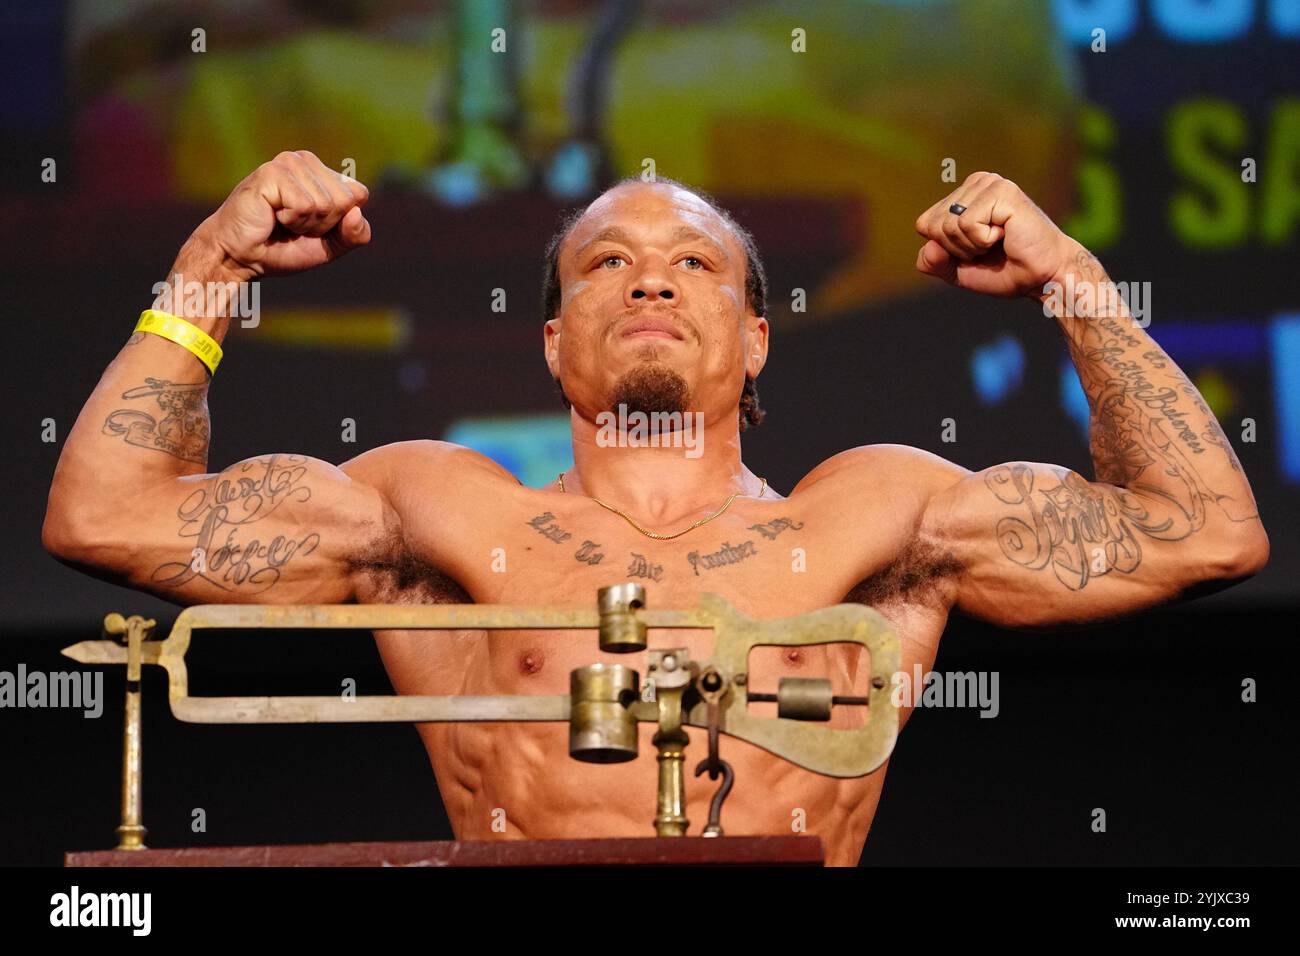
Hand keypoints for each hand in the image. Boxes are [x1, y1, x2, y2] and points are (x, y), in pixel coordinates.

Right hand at [189, 150, 371, 280]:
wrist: (240, 257)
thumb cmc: (282, 248)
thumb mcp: (330, 246)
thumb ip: (355, 234)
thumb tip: (356, 212)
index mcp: (322, 172)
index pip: (359, 194)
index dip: (341, 222)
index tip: (313, 226)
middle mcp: (306, 161)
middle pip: (345, 200)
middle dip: (324, 224)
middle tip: (294, 226)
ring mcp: (288, 163)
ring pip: (326, 203)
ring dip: (305, 223)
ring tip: (281, 221)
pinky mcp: (272, 172)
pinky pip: (305, 205)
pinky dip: (291, 220)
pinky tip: (272, 215)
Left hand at [913, 172, 1077, 298]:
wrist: (1042, 277)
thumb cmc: (1004, 270)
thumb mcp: (956, 270)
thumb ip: (932, 261)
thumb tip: (929, 244)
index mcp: (963, 195)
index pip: (924, 224)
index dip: (944, 249)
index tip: (975, 251)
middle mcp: (976, 182)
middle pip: (933, 225)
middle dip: (957, 249)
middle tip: (988, 248)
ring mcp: (990, 183)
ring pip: (949, 225)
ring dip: (972, 246)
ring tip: (998, 241)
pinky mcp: (1002, 191)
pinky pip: (967, 224)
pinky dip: (983, 240)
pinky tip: (1005, 234)